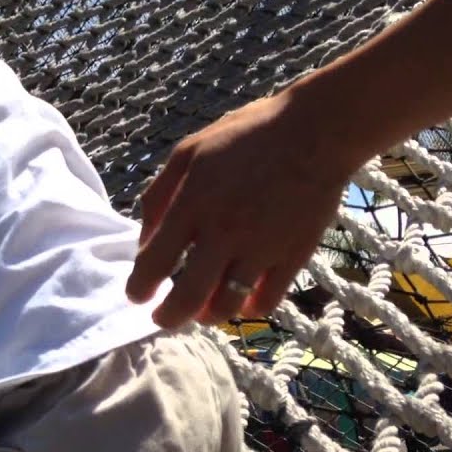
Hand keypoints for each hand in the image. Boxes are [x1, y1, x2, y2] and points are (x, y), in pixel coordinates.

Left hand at [125, 93, 358, 328]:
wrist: (315, 131)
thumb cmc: (245, 136)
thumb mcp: (188, 152)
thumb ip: (159, 195)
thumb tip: (144, 239)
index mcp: (192, 205)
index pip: (155, 262)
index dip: (139, 288)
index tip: (136, 297)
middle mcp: (223, 233)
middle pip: (188, 296)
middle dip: (169, 317)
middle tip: (163, 320)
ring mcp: (261, 248)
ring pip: (227, 305)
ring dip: (208, 316)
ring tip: (201, 312)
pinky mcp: (293, 256)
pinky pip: (267, 299)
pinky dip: (249, 309)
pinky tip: (241, 302)